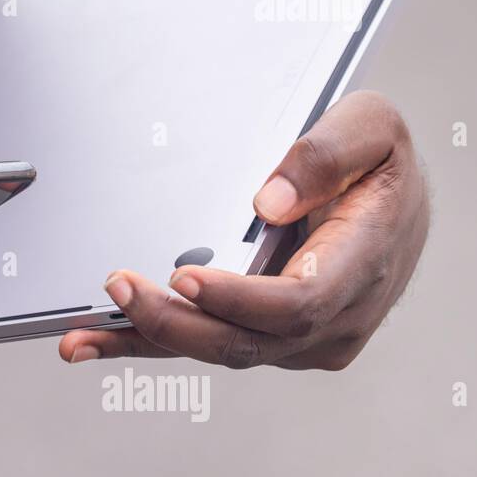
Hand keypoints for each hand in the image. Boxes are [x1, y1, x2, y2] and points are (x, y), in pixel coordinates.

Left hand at [59, 91, 428, 370]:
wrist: (395, 203)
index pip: (299, 301)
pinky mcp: (268, 338)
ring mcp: (301, 337)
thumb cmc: (379, 164)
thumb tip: (267, 201)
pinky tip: (95, 342)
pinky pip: (205, 343)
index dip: (239, 297)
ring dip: (145, 341)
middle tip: (119, 288)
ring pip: (218, 349)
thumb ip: (328, 154)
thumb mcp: (372, 127)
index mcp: (363, 264)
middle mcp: (334, 316)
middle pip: (247, 339)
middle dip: (175, 321)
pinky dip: (146, 344)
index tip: (185, 275)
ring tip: (80, 335)